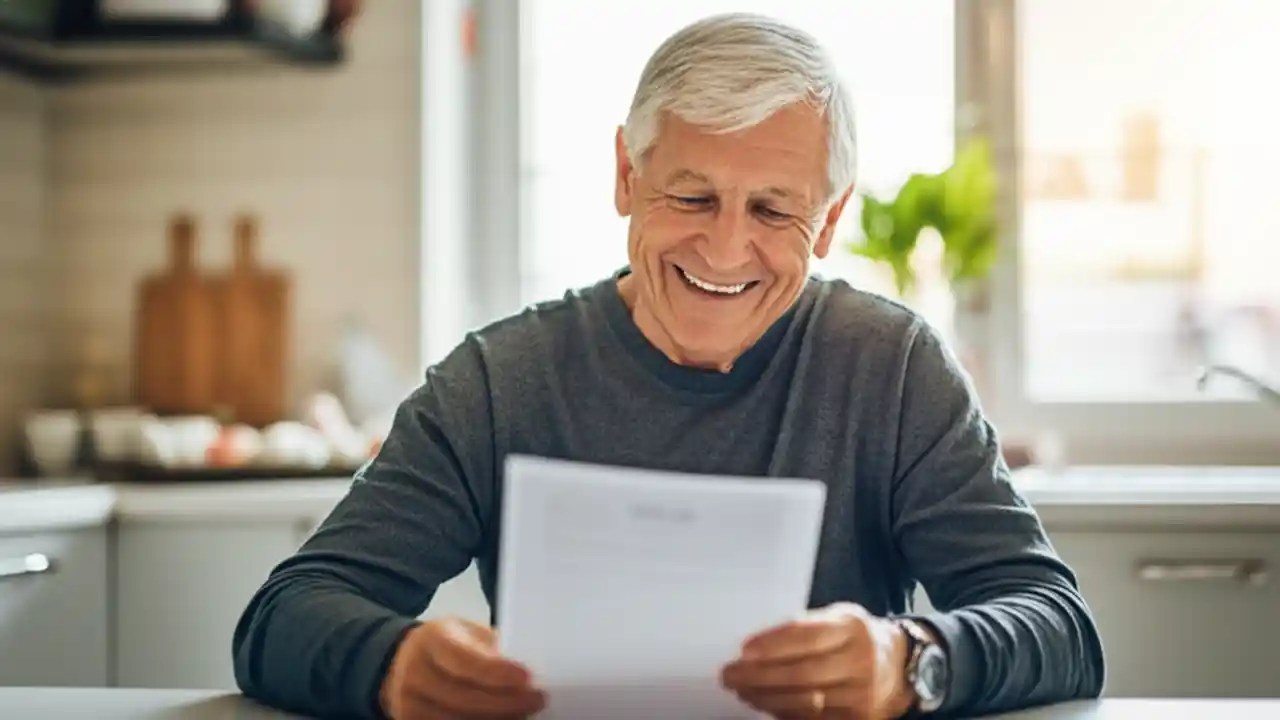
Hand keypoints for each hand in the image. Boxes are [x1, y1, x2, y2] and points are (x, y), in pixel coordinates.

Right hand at [380, 617, 545, 719]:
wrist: (405, 660)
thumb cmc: (450, 644)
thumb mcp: (468, 634)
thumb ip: (492, 650)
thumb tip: (525, 676)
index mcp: (433, 639)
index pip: (465, 660)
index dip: (497, 673)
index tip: (528, 678)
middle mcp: (415, 671)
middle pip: (464, 697)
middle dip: (506, 702)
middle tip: (537, 700)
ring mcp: (409, 701)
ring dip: (496, 719)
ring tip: (523, 714)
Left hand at [720, 603, 913, 718]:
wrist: (900, 667)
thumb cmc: (855, 637)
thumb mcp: (838, 618)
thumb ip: (805, 626)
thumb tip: (756, 645)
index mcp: (852, 628)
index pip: (807, 636)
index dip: (773, 644)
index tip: (743, 650)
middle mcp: (860, 661)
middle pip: (802, 673)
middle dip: (759, 676)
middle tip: (728, 674)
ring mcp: (861, 694)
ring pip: (804, 701)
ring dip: (764, 697)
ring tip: (740, 689)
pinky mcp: (858, 718)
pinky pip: (812, 719)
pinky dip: (782, 712)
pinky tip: (762, 703)